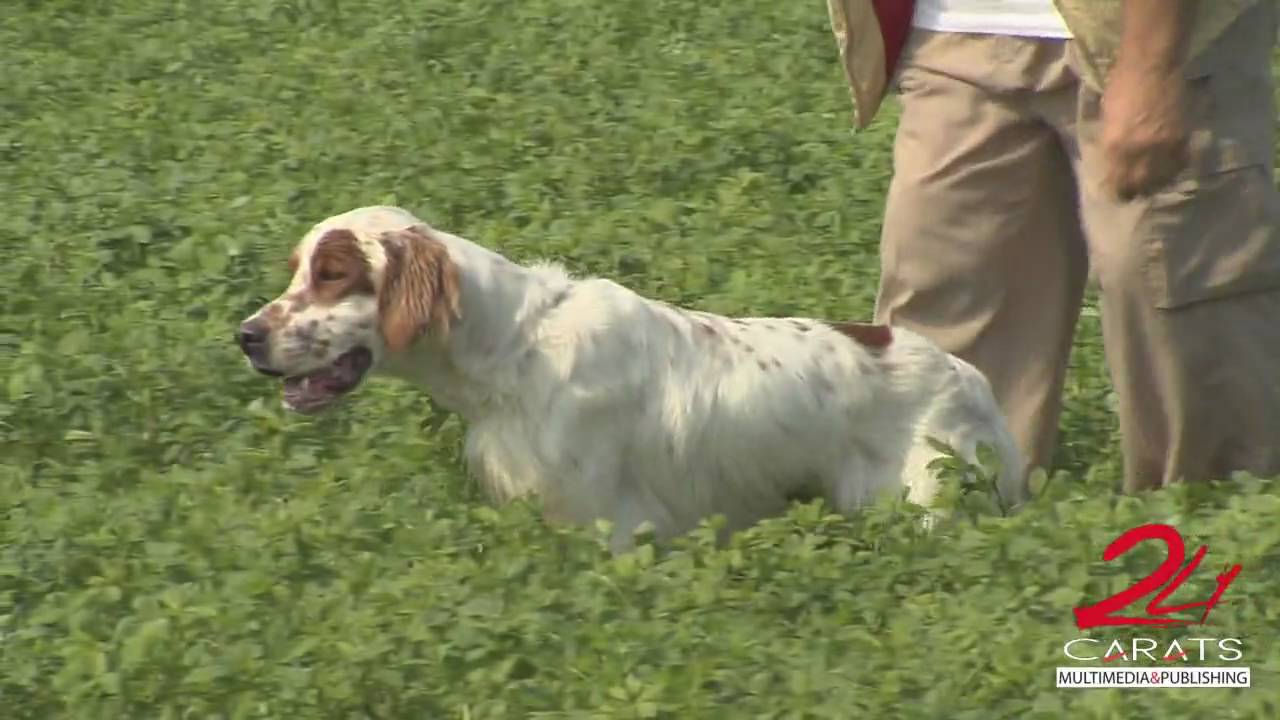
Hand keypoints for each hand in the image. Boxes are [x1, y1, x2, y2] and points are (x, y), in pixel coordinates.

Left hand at [1099, 58, 1190, 200]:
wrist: (1151, 64)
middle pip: (1138, 184)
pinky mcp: (1182, 136)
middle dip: (1135, 192)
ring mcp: (1162, 145)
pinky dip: (1175, 168)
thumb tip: (1112, 161)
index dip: (1115, 190)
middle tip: (1134, 195)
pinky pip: (1179, 161)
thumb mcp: (1106, 119)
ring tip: (1153, 186)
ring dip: (1156, 184)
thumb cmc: (1121, 86)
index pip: (1114, 180)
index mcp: (1113, 146)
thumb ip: (1110, 142)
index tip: (1115, 194)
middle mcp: (1137, 151)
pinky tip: (1171, 170)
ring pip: (1161, 177)